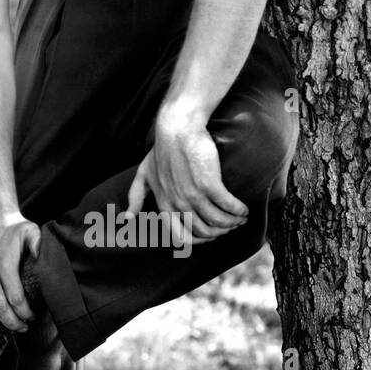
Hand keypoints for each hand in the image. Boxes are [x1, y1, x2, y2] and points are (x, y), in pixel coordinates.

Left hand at [127, 109, 246, 242]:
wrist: (178, 129)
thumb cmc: (162, 150)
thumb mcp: (144, 174)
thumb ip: (135, 196)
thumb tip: (127, 218)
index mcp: (164, 205)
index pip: (182, 237)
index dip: (200, 240)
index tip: (212, 233)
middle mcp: (178, 204)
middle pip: (205, 231)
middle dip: (220, 231)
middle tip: (230, 224)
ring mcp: (193, 195)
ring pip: (218, 221)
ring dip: (233, 222)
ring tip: (240, 217)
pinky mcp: (209, 185)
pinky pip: (228, 206)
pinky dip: (239, 211)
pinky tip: (243, 209)